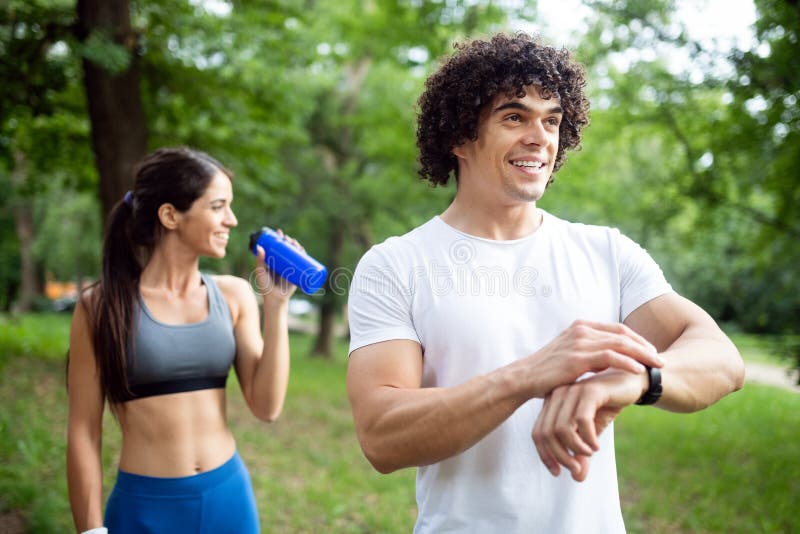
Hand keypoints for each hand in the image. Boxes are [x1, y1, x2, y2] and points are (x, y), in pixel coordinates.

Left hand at [254, 229, 299, 302]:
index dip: (279, 239)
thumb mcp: (261, 272)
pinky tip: (303, 250)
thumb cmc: (266, 286)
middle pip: (288, 249)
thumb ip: (260, 260)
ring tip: (294, 243)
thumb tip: (260, 246)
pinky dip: (304, 257)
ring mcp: (291, 268)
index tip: (279, 232)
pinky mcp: (297, 274)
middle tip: (287, 238)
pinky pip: (302, 264)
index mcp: (275, 261)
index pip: (278, 247)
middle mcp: (284, 263)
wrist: (275, 299)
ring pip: (296, 255)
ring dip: (297, 246)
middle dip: (289, 241)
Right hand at [521, 320, 662, 398]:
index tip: (651, 352)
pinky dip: (628, 362)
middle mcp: (582, 330)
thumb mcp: (570, 355)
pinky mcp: (578, 358)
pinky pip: (610, 357)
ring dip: (643, 354)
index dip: (638, 340)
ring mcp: (580, 342)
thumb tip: (607, 360)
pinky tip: (640, 371)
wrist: (525, 378)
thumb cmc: (547, 371)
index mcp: (581, 326)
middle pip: (623, 334)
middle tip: (661, 360)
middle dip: (645, 347)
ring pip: (621, 344)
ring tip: (658, 366)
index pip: (618, 329)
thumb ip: (588, 352)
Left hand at [532, 369, 646, 480]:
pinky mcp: (590, 391)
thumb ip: (581, 453)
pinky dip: (588, 439)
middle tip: (577, 468)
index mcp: (551, 404)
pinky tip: (596, 445)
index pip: (538, 434)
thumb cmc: (605, 407)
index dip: (545, 456)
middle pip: (547, 434)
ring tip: (590, 453)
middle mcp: (557, 395)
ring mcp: (572, 391)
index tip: (558, 473)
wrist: (628, 384)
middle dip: (561, 456)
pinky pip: (582, 421)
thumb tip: (578, 479)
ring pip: (562, 429)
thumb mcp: (591, 434)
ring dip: (576, 449)